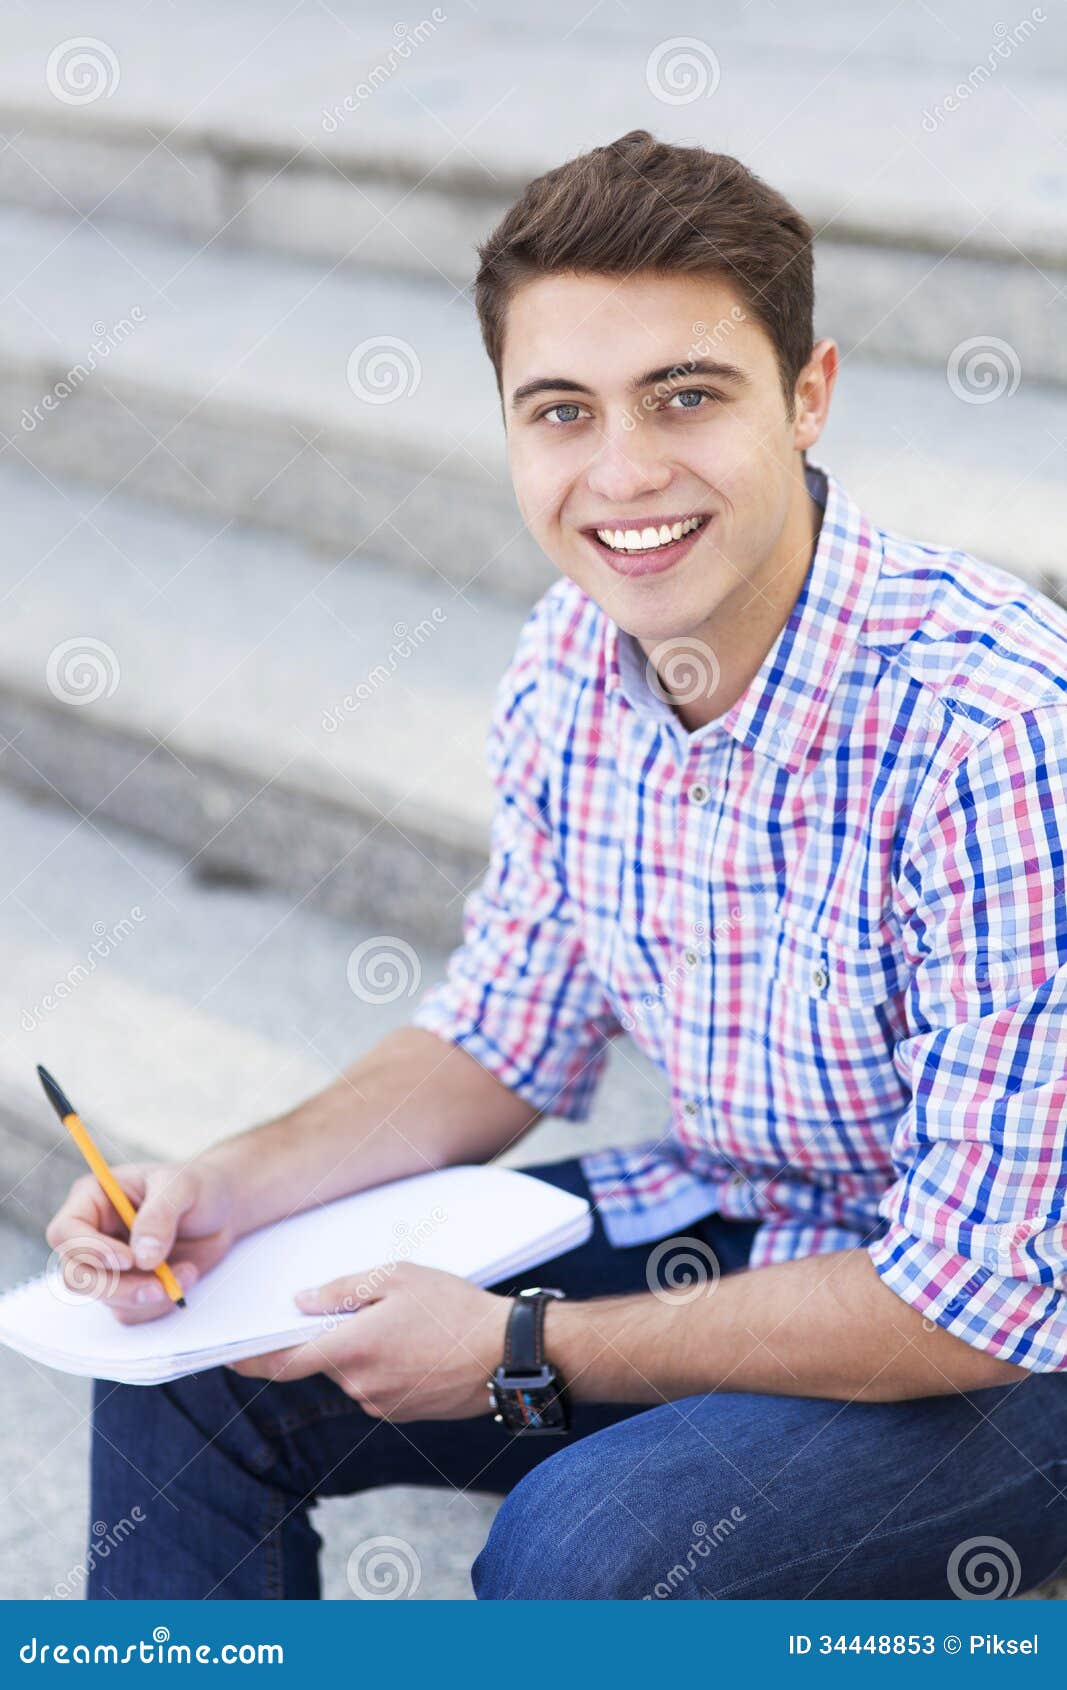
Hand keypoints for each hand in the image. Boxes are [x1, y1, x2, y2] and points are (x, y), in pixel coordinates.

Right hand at [44, 1158, 237, 1323]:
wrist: (222, 1211)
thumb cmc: (197, 1187)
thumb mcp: (183, 1186)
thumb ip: (160, 1215)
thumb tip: (141, 1259)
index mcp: (93, 1199)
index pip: (65, 1232)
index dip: (89, 1250)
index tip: (128, 1259)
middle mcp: (93, 1235)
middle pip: (76, 1276)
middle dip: (117, 1288)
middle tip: (157, 1286)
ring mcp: (109, 1267)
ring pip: (105, 1299)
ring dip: (146, 1297)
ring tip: (186, 1272)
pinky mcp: (128, 1288)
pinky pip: (131, 1312)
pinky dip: (160, 1303)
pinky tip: (185, 1276)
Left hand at [228, 1261, 512, 1421]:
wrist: (506, 1354)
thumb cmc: (454, 1308)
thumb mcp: (398, 1278)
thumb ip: (342, 1290)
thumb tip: (300, 1303)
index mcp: (353, 1348)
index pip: (283, 1361)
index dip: (249, 1358)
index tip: (226, 1353)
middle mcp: (358, 1384)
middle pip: (320, 1361)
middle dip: (328, 1337)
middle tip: (359, 1308)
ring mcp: (379, 1403)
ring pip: (348, 1373)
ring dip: (358, 1350)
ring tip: (401, 1323)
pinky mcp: (399, 1413)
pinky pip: (372, 1386)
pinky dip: (379, 1365)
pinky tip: (412, 1344)